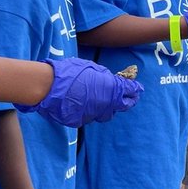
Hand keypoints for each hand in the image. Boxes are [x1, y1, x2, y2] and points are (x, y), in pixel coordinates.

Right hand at [16, 58, 141, 125]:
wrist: (49, 86)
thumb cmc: (69, 72)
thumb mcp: (91, 67)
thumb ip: (104, 75)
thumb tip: (111, 79)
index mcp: (112, 88)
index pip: (130, 91)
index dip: (135, 90)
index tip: (138, 90)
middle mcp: (106, 103)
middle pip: (121, 106)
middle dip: (125, 102)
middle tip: (127, 98)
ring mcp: (93, 114)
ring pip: (104, 113)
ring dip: (105, 108)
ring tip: (100, 100)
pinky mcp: (80, 121)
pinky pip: (88, 117)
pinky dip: (87, 111)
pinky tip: (80, 103)